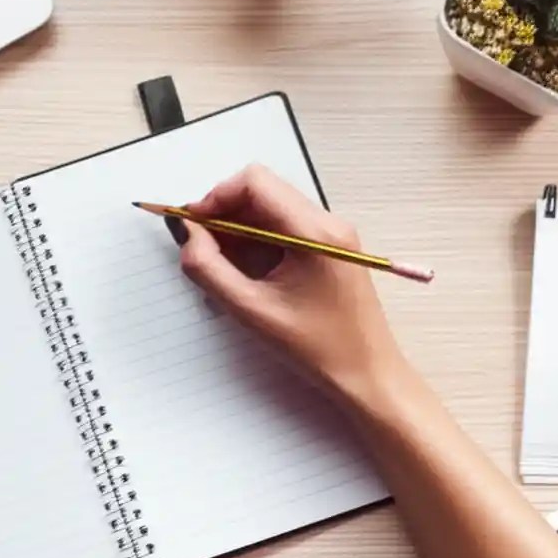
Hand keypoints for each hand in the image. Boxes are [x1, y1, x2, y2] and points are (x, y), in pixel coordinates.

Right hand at [175, 165, 403, 401]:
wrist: (368, 374)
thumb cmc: (317, 349)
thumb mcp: (251, 311)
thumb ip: (209, 269)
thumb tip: (189, 235)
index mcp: (314, 233)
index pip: (255, 182)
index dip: (216, 197)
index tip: (193, 225)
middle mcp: (327, 223)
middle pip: (262, 191)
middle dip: (224, 213)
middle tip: (201, 248)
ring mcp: (332, 233)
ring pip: (270, 208)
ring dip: (238, 229)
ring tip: (222, 267)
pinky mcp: (329, 246)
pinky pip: (283, 226)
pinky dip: (256, 240)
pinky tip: (245, 273)